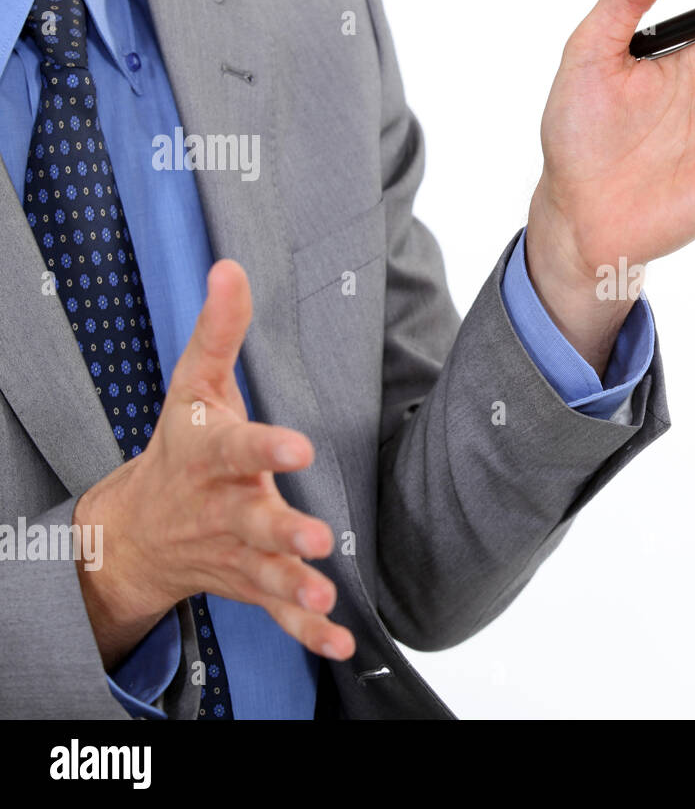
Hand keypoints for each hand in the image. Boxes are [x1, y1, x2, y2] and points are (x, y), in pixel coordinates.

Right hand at [73, 260, 354, 669]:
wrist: (137, 531)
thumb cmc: (181, 446)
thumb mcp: (194, 387)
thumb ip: (220, 331)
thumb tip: (231, 267)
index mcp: (210, 456)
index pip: (236, 448)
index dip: (264, 447)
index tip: (298, 447)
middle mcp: (221, 508)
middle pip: (252, 520)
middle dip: (282, 531)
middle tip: (315, 539)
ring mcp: (235, 552)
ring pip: (265, 573)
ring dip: (295, 588)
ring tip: (326, 597)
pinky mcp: (250, 584)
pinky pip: (277, 614)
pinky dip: (308, 633)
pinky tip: (342, 643)